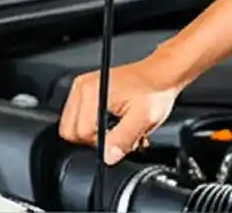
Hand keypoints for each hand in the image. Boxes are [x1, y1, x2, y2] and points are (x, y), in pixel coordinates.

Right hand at [57, 58, 179, 164]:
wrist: (161, 75)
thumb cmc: (155, 90)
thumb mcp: (144, 119)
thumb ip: (123, 139)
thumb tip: (107, 157)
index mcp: (93, 92)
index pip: (81, 133)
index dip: (100, 143)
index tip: (117, 141)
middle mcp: (83, 87)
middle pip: (71, 130)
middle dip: (94, 139)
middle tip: (116, 136)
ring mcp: (82, 88)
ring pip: (73, 126)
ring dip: (93, 133)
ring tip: (115, 127)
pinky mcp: (86, 90)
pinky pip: (78, 117)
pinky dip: (92, 124)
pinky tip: (110, 121)